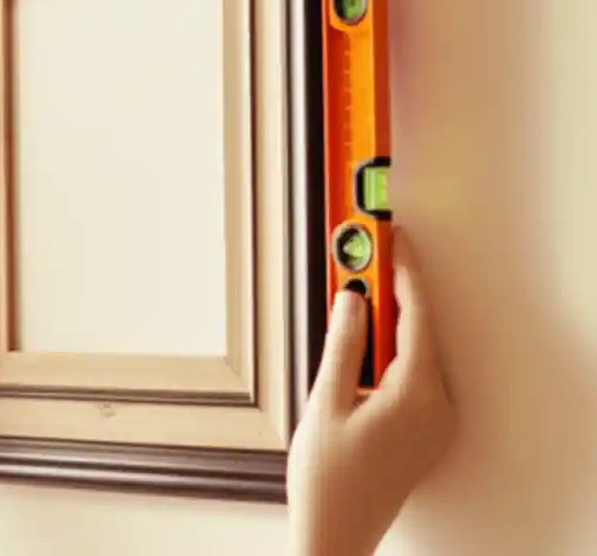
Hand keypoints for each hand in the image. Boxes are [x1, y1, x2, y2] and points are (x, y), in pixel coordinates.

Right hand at [288, 231, 454, 554]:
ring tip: (355, 291)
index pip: (415, 315)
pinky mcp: (425, 429)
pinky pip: (414, 374)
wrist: (336, 532)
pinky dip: (391, 349)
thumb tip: (354, 299)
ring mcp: (435, 420)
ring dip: (387, 320)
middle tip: (364, 253)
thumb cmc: (327, 479)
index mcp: (415, 396)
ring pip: (415, 351)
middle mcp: (437, 406)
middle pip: (417, 329)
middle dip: (390, 289)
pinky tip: (364, 339)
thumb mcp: (325, 402)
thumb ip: (344, 345)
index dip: (401, 270)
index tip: (388, 236)